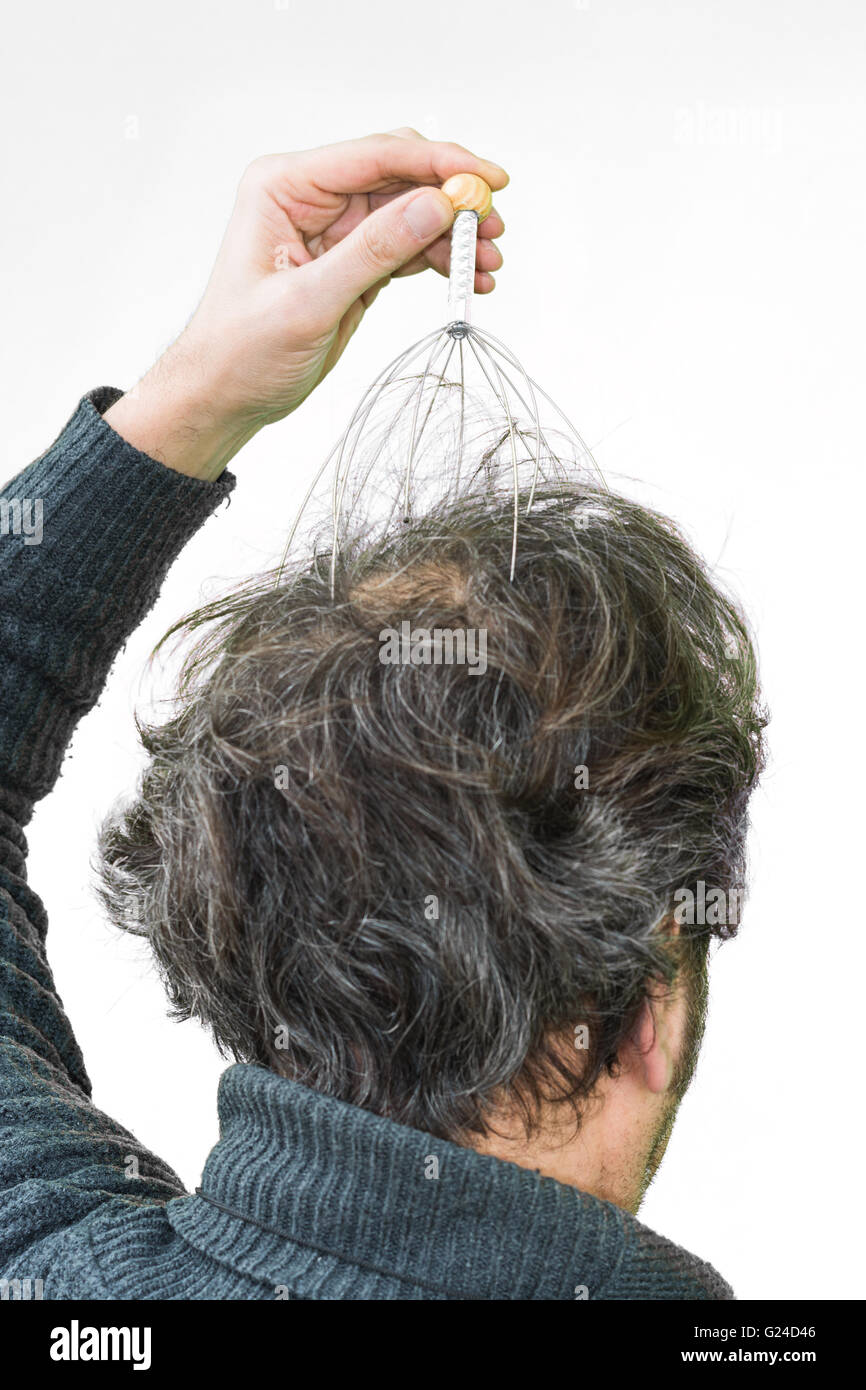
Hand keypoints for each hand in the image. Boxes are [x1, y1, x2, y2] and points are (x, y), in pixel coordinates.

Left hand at [104, 130, 507, 478]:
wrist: (224, 396)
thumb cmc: (240, 351)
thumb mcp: (307, 303)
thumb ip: (371, 252)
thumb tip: (433, 207)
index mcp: (284, 186)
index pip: (374, 157)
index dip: (437, 163)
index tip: (485, 179)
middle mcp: (311, 197)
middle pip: (400, 177)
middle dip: (452, 199)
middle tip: (493, 228)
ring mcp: (334, 229)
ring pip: (411, 213)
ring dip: (453, 234)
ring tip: (488, 263)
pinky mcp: (352, 262)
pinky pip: (406, 248)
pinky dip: (440, 260)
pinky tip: (469, 276)